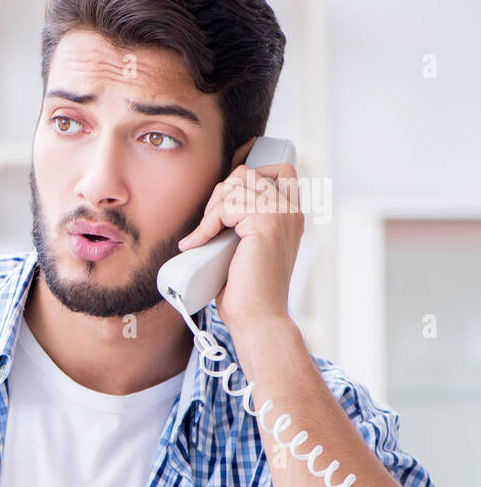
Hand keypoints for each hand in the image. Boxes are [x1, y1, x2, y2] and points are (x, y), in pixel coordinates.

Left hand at [176, 159, 303, 335]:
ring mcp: (281, 214)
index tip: (222, 198)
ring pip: (234, 185)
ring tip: (203, 238)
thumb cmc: (247, 289)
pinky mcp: (265, 222)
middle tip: (209, 227)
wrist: (257, 317)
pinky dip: (206, 225)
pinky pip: (227, 206)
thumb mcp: (245, 247)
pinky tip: (196, 244)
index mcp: (290, 215)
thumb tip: (219, 198)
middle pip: (246, 174)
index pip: (278, 169)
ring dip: (211, 211)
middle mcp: (290, 210)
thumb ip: (243, 222)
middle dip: (220, 195)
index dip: (246, 172)